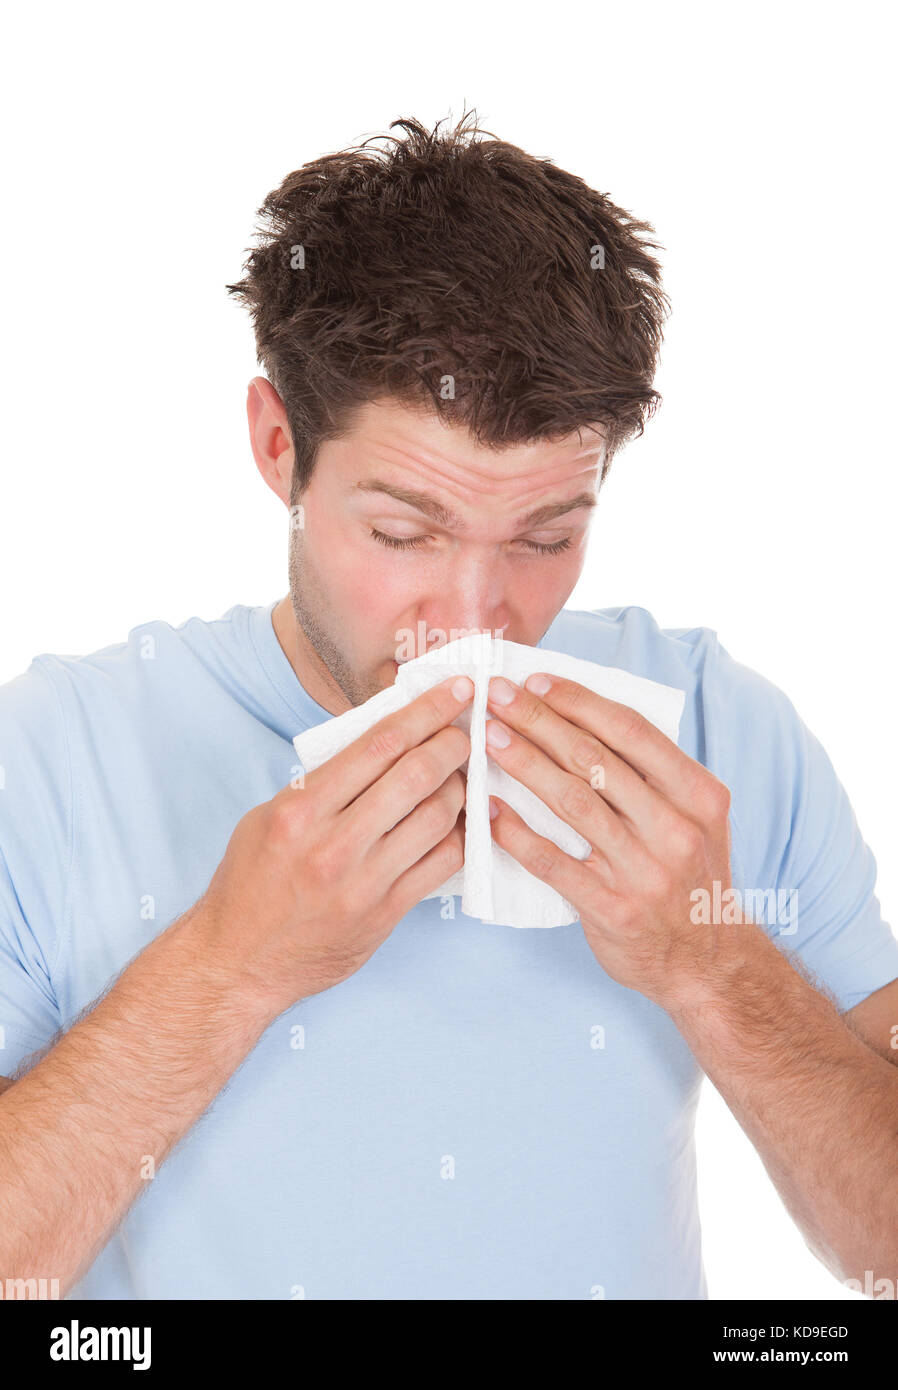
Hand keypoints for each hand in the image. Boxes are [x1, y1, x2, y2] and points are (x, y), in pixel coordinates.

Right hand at [193, 675, 473, 1016]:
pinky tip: (461, 821)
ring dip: (461, 788)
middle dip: (452, 742)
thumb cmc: (251, 883)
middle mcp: (333, 843)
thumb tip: (380, 741)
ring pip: (438, 817)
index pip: (378, 744)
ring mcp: (364, 882)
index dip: (425, 711)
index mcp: (301, 809)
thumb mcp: (269, 815)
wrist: (239, 961)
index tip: (456, 690)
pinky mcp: (386, 914)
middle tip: (468, 728)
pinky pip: (442, 864)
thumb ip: (321, 782)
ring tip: (463, 775)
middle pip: (416, 775)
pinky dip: (460, 836)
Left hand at [484, 673, 733, 1008]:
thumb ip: (654, 775)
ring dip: (524, 763)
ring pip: (572, 802)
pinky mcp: (613, 909)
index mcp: (698, 795)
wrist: (708, 963)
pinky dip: (518, 833)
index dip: (578, 701)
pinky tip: (491, 809)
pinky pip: (554, 863)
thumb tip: (583, 719)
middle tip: (497, 696)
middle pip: (595, 760)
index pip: (632, 731)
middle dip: (539, 720)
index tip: (536, 681)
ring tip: (488, 737)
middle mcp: (675, 828)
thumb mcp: (698, 818)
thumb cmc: (690, 878)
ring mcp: (645, 871)